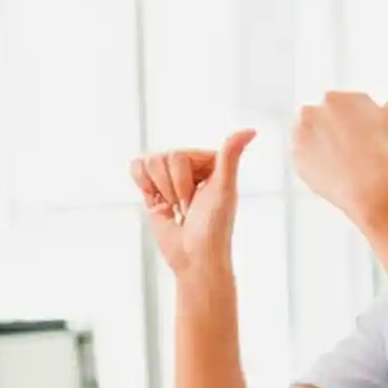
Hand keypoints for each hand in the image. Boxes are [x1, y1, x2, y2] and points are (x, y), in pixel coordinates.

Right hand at [129, 129, 256, 274]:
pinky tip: (159, 202)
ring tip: (177, 208)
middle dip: (173, 190)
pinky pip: (137, 168)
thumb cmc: (213, 228)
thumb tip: (250, 130)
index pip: (178, 155)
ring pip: (149, 162)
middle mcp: (192, 164)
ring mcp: (172, 175)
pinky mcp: (154, 186)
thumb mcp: (224, 190)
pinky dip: (144, 187)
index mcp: (210, 160)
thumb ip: (230, 157)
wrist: (193, 257)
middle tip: (188, 209)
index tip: (198, 202)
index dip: (183, 182)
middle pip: (162, 158)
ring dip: (161, 192)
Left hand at [293, 93, 387, 224]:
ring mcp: (301, 136)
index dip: (358, 134)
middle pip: (324, 128)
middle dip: (337, 139)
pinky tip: (333, 174)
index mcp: (335, 98)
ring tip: (344, 166)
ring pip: (312, 142)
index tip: (368, 145)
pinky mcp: (294, 158)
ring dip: (324, 150)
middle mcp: (312, 110)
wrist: (375, 191)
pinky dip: (315, 167)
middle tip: (356, 158)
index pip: (342, 118)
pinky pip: (304, 160)